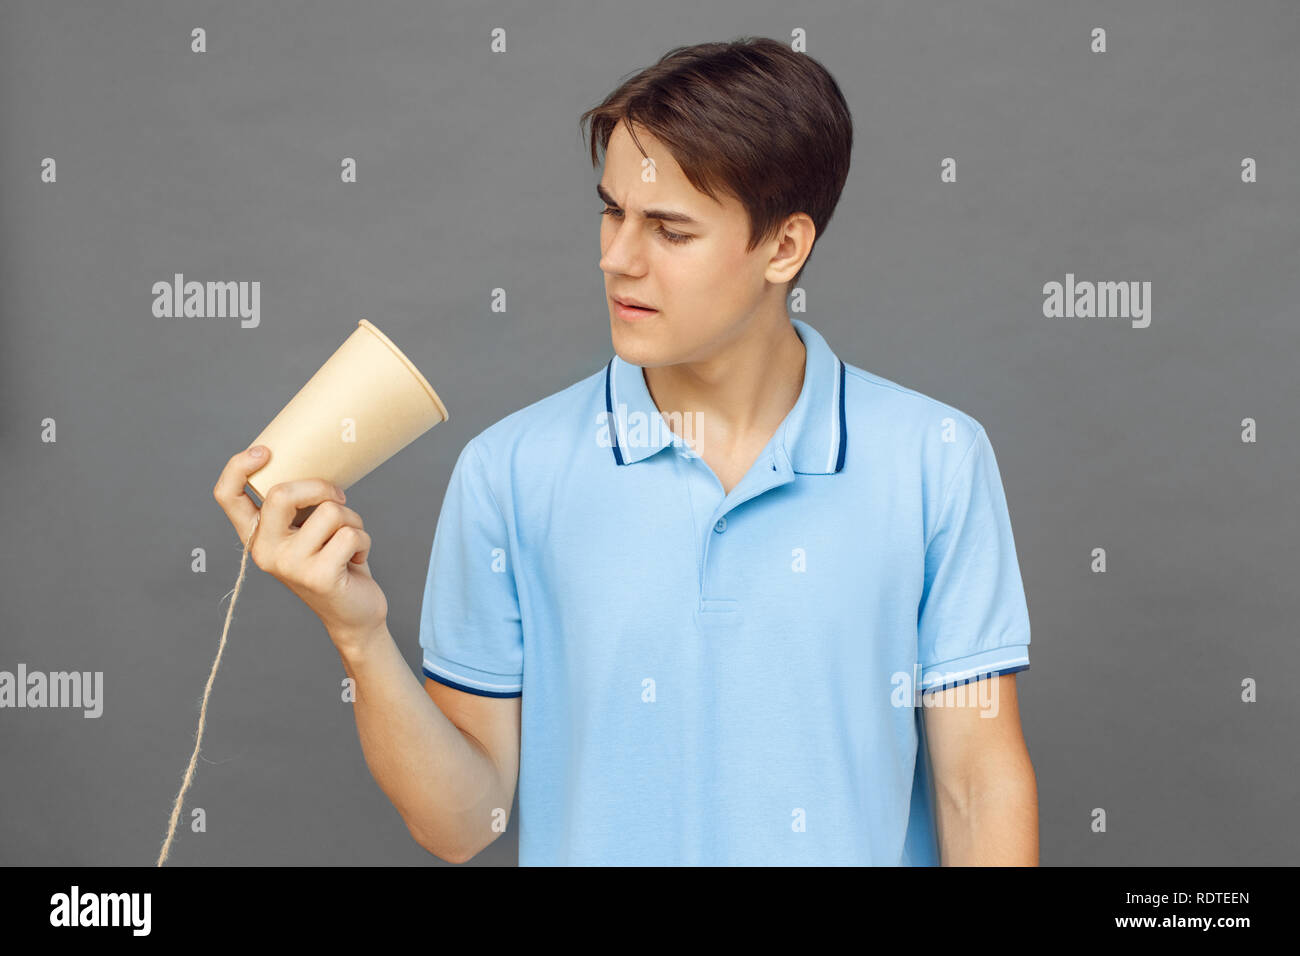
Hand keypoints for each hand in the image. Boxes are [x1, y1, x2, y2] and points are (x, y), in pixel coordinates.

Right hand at [213, 445, 388, 651]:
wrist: (354, 614)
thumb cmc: (334, 561)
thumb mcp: (310, 530)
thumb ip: (300, 505)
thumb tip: (315, 461)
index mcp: (257, 536)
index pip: (227, 496)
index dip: (238, 467)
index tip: (264, 451)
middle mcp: (265, 551)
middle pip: (282, 494)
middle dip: (321, 487)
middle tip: (339, 499)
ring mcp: (290, 565)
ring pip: (329, 512)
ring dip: (352, 520)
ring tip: (348, 542)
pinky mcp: (319, 576)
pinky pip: (350, 534)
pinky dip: (364, 541)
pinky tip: (356, 560)